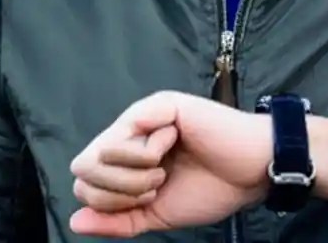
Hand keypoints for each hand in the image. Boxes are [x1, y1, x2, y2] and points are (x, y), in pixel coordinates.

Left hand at [68, 91, 273, 237]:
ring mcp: (141, 116)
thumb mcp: (156, 215)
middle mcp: (129, 133)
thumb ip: (117, 221)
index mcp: (127, 158)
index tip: (149, 199)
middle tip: (157, 184)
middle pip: (83, 169)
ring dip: (134, 174)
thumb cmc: (212, 188)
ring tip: (165, 168)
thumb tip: (75, 222)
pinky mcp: (157, 105)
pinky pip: (125, 134)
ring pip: (98, 154)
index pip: (84, 184)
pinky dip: (147, 153)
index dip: (109, 203)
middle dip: (119, 191)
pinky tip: (174, 143)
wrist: (251, 173)